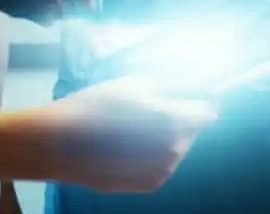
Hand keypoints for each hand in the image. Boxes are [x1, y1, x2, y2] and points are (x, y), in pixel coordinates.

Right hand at [0, 0, 144, 24]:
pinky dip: (41, 18)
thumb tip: (87, 3)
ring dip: (55, 12)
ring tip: (32, 0)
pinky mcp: (46, 3)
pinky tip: (25, 6)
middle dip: (74, 7)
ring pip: (69, 12)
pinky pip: (53, 19)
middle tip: (48, 0)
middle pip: (87, 1)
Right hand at [36, 78, 216, 192]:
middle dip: (176, 121)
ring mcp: (163, 170)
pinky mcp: (150, 185)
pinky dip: (150, 157)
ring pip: (174, 149)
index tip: (187, 98)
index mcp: (176, 120)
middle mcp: (176, 149)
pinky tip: (124, 149)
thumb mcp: (133, 84)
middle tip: (145, 112)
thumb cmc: (96, 106)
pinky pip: (160, 166)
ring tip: (129, 131)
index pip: (208, 111)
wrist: (61, 144)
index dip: (200, 102)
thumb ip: (169, 86)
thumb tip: (191, 84)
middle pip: (190, 131)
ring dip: (162, 140)